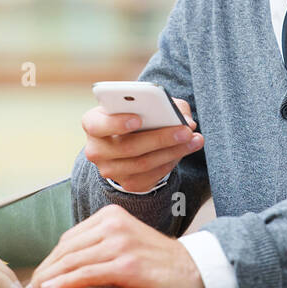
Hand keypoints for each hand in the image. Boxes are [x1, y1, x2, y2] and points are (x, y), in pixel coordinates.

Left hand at [23, 204, 206, 287]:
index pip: (70, 238)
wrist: (191, 268)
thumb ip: (98, 246)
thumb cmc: (157, 260)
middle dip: (46, 269)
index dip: (50, 258)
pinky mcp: (127, 263)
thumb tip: (63, 266)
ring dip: (50, 277)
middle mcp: (114, 224)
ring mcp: (120, 243)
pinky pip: (87, 273)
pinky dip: (66, 282)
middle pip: (67, 249)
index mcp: (111, 216)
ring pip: (73, 260)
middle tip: (31, 287)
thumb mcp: (125, 241)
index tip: (39, 274)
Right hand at [84, 96, 203, 192]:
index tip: (138, 118)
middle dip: (160, 138)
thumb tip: (186, 121)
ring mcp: (110, 170)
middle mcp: (96, 150)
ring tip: (193, 139)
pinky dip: (171, 161)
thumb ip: (166, 105)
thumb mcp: (146, 104)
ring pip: (142, 163)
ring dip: (172, 151)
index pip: (96, 125)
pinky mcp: (127, 183)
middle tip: (185, 130)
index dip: (116, 123)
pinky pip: (151, 176)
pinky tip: (186, 149)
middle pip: (126, 147)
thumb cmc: (137, 115)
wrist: (130, 141)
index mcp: (93, 124)